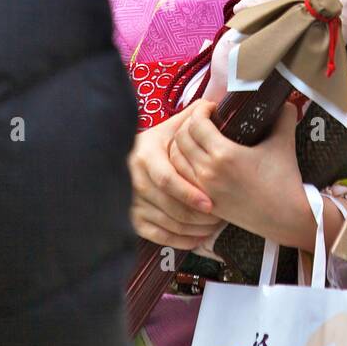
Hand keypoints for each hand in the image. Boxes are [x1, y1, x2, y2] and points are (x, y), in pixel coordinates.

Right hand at [128, 104, 222, 248]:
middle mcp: (133, 178)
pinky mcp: (131, 217)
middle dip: (195, 215)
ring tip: (214, 228)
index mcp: (145, 154)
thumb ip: (194, 116)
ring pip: (164, 222)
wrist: (127, 157)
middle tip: (219, 218)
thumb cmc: (160, 143)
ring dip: (191, 229)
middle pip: (167, 205)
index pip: (166, 180)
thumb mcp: (172, 126)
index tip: (210, 204)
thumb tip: (214, 105)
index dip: (189, 193)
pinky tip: (198, 238)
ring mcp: (130, 200)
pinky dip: (178, 240)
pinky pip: (156, 235)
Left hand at [169, 100, 315, 246]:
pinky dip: (182, 166)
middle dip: (188, 125)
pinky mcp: (205, 202)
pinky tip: (194, 160)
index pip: (196, 123)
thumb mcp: (283, 143)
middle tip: (203, 121)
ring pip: (175, 160)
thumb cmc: (284, 180)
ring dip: (181, 145)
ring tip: (195, 139)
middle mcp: (208, 172)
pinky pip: (181, 179)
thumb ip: (283, 118)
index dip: (201, 110)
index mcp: (224, 154)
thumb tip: (286, 102)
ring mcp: (203, 190)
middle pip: (181, 139)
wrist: (286, 217)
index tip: (212, 108)